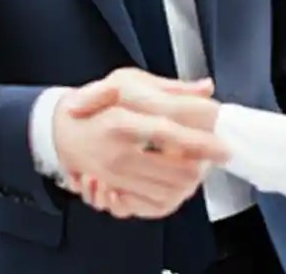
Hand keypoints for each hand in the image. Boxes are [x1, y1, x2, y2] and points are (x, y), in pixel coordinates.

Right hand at [53, 77, 227, 219]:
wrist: (62, 130)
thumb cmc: (98, 103)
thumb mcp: (129, 82)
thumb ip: (171, 88)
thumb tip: (206, 88)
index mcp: (121, 120)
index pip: (169, 133)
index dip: (200, 142)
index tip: (223, 146)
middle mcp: (118, 152)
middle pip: (175, 170)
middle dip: (202, 166)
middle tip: (213, 154)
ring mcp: (116, 175)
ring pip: (170, 189)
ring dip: (190, 180)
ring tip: (197, 163)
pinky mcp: (117, 189)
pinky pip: (155, 201)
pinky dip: (173, 192)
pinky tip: (176, 176)